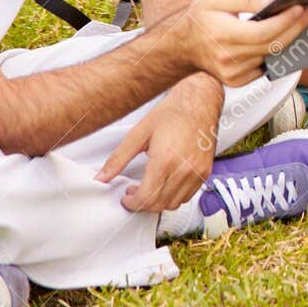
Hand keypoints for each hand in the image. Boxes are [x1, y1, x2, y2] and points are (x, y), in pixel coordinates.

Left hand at [98, 78, 222, 212]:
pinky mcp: (206, 171)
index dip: (132, 203)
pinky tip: (166, 183)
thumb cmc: (172, 113)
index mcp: (165, 160)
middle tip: (134, 193)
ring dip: (159, 202)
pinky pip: (188, 196)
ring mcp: (198, 172)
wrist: (199, 102)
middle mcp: (184, 169)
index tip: (126, 197)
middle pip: (160, 204)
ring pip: (175, 204)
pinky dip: (175, 196)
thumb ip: (118, 158)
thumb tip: (101, 176)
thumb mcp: (139, 133)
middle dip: (143, 204)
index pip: (147, 198)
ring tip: (150, 187)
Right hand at [180, 0, 307, 85]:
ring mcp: (232, 74)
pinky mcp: (237, 81)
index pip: (264, 32)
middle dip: (296, 27)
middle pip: (273, 44)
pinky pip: (265, 65)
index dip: (286, 20)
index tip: (302, 7)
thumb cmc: (201, 16)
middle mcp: (227, 59)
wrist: (181, 45)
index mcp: (222, 35)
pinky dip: (275, 51)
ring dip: (289, 38)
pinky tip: (284, 37)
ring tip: (302, 20)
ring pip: (272, 55)